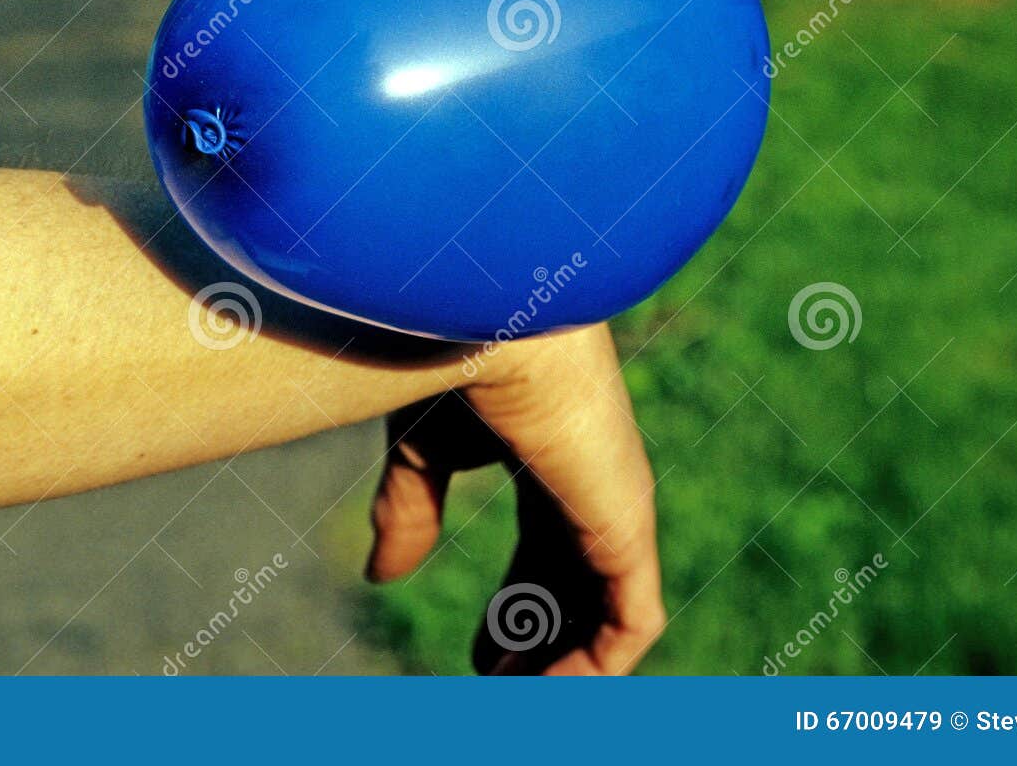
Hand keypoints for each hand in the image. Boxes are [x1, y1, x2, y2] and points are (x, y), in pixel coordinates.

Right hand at [366, 323, 665, 673]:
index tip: (483, 660)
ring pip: (609, 609)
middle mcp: (594, 480)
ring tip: (521, 702)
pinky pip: (631, 621)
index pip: (548, 544)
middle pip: (577, 582)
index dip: (517, 606)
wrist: (491, 314)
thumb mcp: (424, 450)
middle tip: (500, 689)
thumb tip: (385, 577)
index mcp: (551, 453)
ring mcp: (617, 503)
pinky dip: (596, 666)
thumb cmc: (453, 356)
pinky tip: (549, 694)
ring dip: (567, 666)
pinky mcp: (627, 522)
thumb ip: (411, 510)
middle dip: (540, 642)